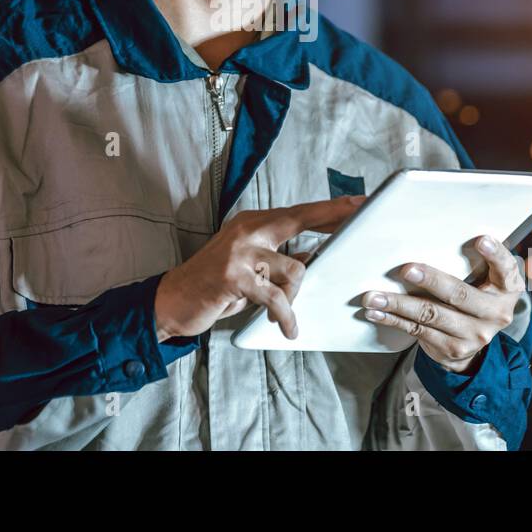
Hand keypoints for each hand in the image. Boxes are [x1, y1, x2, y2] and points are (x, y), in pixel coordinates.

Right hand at [154, 195, 364, 340]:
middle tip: (359, 211)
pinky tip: (287, 328)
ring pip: (294, 269)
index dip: (329, 208)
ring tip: (283, 313)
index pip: (298, 212)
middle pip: (301, 218)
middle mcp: (247, 229)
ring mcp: (240, 251)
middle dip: (333, 217)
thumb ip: (278, 259)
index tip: (358, 203)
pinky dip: (285, 315)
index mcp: (252, 224)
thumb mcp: (250, 268)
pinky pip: (275, 297)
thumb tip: (313, 256)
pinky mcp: (234, 276)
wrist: (172, 302)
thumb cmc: (214, 287)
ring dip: (293, 297)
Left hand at [359, 234, 523, 372]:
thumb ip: (475, 258)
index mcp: (508, 288)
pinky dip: (393, 319)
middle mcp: (495, 313)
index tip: (481, 239)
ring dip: (399, 304)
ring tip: (373, 296)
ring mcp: (474, 335)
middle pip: (460, 295)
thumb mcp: (488, 277)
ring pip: (431, 315)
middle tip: (406, 270)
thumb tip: (437, 224)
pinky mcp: (451, 348)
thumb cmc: (477, 293)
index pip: (505, 269)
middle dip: (431, 281)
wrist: (475, 342)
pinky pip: (417, 330)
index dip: (495, 254)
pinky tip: (375, 311)